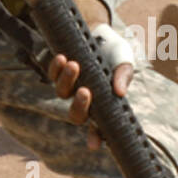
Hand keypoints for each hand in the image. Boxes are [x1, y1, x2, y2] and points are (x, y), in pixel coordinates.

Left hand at [47, 20, 134, 151]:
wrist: (103, 33)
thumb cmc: (117, 54)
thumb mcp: (125, 63)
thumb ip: (124, 76)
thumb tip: (120, 92)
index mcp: (103, 104)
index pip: (98, 127)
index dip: (95, 137)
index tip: (93, 144)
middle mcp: (85, 99)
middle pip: (75, 115)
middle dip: (79, 106)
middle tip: (85, 91)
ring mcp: (70, 86)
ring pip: (62, 93)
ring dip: (66, 81)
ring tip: (74, 65)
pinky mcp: (59, 71)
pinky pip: (52, 74)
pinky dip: (56, 67)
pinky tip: (62, 58)